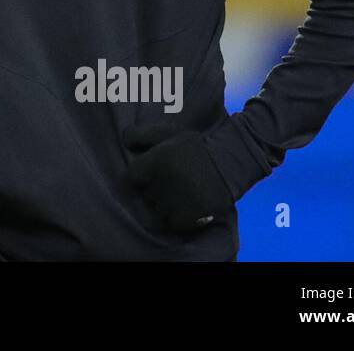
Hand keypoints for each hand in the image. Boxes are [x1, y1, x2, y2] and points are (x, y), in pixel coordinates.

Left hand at [122, 122, 236, 232]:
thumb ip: (141, 134)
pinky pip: (172, 222)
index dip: (140, 176)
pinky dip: (175, 218)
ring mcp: (178, 200)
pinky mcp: (191, 214)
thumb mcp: (167, 132)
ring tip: (175, 196)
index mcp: (157, 160)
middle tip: (167, 184)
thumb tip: (123, 141)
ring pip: (157, 210)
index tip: (150, 174)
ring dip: (163, 205)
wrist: (230, 162)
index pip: (132, 176)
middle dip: (152, 190)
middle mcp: (164, 181)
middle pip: (145, 194)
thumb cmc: (195, 145)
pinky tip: (183, 207)